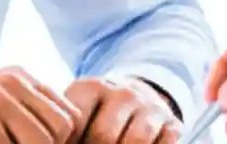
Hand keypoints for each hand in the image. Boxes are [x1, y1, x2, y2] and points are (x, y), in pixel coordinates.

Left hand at [64, 76, 182, 143]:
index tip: (69, 142)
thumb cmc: (96, 116)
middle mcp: (123, 93)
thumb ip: (65, 130)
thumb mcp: (77, 113)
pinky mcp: (173, 123)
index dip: (70, 141)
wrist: (136, 100)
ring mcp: (150, 107)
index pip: (75, 122)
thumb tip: (53, 143)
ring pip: (136, 141)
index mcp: (92, 88)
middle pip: (104, 136)